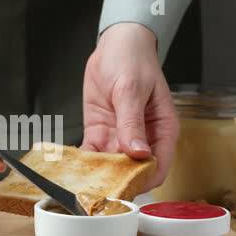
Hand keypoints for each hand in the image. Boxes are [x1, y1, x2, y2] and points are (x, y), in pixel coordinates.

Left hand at [82, 23, 178, 190]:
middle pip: (132, 172)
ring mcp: (120, 137)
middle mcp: (143, 138)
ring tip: (81, 184)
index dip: (142, 182)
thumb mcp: (132, 90)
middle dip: (116, 182)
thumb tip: (138, 152)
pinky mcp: (101, 133)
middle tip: (96, 191)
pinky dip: (84, 161)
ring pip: (111, 166)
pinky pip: (93, 153)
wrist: (117, 44)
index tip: (123, 190)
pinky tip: (73, 167)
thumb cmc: (134, 61)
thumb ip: (133, 122)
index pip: (157, 168)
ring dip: (97, 175)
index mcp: (162, 130)